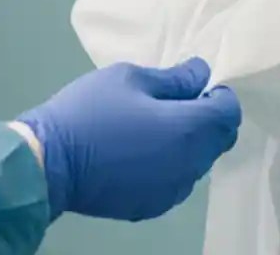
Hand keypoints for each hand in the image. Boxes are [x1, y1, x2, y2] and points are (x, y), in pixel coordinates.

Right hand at [16, 58, 241, 221]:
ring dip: (190, 144)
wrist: (49, 163)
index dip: (221, 96)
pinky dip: (170, 165)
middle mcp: (190, 165)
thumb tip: (201, 74)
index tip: (199, 86)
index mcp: (188, 130)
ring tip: (154, 128)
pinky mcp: (153, 206)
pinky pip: (176, 181)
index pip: (229, 114)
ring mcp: (173, 191)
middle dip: (209, 120)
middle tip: (177, 103)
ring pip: (198, 163)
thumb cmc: (90, 112)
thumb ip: (174, 78)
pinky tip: (140, 153)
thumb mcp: (130, 79)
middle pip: (219, 141)